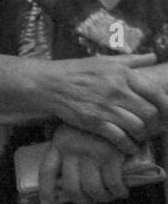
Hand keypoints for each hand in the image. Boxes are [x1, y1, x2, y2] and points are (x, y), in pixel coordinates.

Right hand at [36, 54, 165, 153]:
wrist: (48, 83)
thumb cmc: (76, 71)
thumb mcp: (103, 61)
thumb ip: (130, 60)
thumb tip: (152, 56)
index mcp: (122, 73)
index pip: (156, 92)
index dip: (166, 106)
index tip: (166, 113)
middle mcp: (117, 89)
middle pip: (150, 113)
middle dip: (154, 124)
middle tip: (151, 127)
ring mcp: (106, 106)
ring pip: (138, 127)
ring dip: (142, 135)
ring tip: (139, 136)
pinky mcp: (94, 121)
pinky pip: (120, 138)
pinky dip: (128, 145)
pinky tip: (129, 147)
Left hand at [37, 125, 129, 203]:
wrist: (117, 108)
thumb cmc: (95, 124)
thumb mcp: (73, 132)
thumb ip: (67, 151)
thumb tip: (66, 180)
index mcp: (59, 143)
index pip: (47, 171)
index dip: (47, 191)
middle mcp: (71, 149)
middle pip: (72, 187)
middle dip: (83, 200)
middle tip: (90, 201)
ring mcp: (90, 152)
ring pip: (92, 189)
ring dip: (102, 198)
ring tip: (108, 196)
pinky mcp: (110, 155)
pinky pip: (113, 184)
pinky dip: (118, 192)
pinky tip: (121, 191)